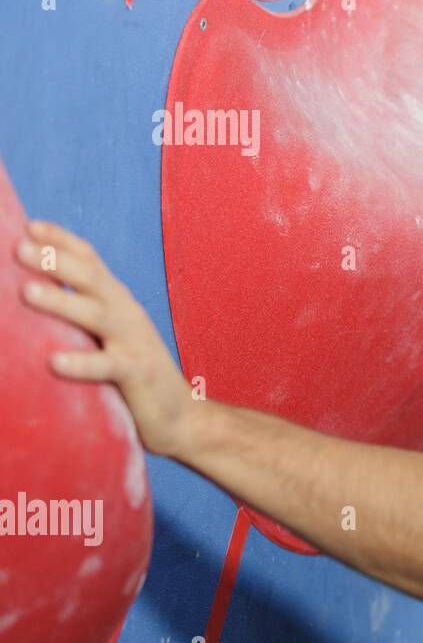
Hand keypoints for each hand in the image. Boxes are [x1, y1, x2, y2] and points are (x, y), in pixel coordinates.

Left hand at [15, 220, 195, 458]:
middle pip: (92, 278)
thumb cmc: (133, 376)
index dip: (62, 241)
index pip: (91, 261)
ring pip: (96, 315)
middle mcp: (127, 314)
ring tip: (27, 292)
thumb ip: (80, 317)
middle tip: (19, 249)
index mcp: (118, 302)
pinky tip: (55, 361)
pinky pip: (108, 366)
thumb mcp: (108, 337)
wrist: (182, 416)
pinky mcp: (138, 374)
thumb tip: (28, 295)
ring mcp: (134, 342)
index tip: (29, 226)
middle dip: (56, 261)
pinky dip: (82, 362)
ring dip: (61, 301)